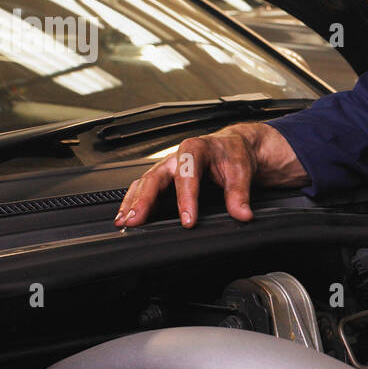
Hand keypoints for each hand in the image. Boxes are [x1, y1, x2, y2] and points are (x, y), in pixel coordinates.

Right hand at [114, 122, 305, 227]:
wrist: (234, 147)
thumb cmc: (234, 154)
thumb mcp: (241, 170)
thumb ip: (240, 193)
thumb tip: (242, 214)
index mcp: (195, 149)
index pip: (187, 176)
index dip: (186, 199)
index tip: (188, 220)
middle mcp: (176, 158)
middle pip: (155, 177)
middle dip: (143, 200)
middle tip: (135, 220)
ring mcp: (168, 168)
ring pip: (144, 183)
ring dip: (132, 203)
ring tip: (124, 221)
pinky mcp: (165, 178)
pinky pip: (145, 188)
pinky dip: (134, 202)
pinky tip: (127, 216)